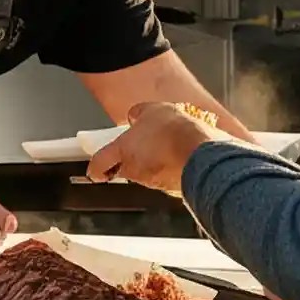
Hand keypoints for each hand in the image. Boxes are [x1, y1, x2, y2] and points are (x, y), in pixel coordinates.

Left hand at [86, 102, 238, 193]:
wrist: (204, 156)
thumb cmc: (177, 133)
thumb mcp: (155, 110)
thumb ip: (140, 114)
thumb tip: (135, 116)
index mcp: (124, 150)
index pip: (99, 164)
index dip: (95, 167)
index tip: (94, 170)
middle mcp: (135, 170)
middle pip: (124, 169)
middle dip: (129, 161)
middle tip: (139, 148)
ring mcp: (154, 182)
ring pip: (147, 174)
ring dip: (153, 164)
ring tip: (167, 147)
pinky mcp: (173, 189)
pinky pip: (167, 178)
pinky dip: (171, 170)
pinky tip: (182, 156)